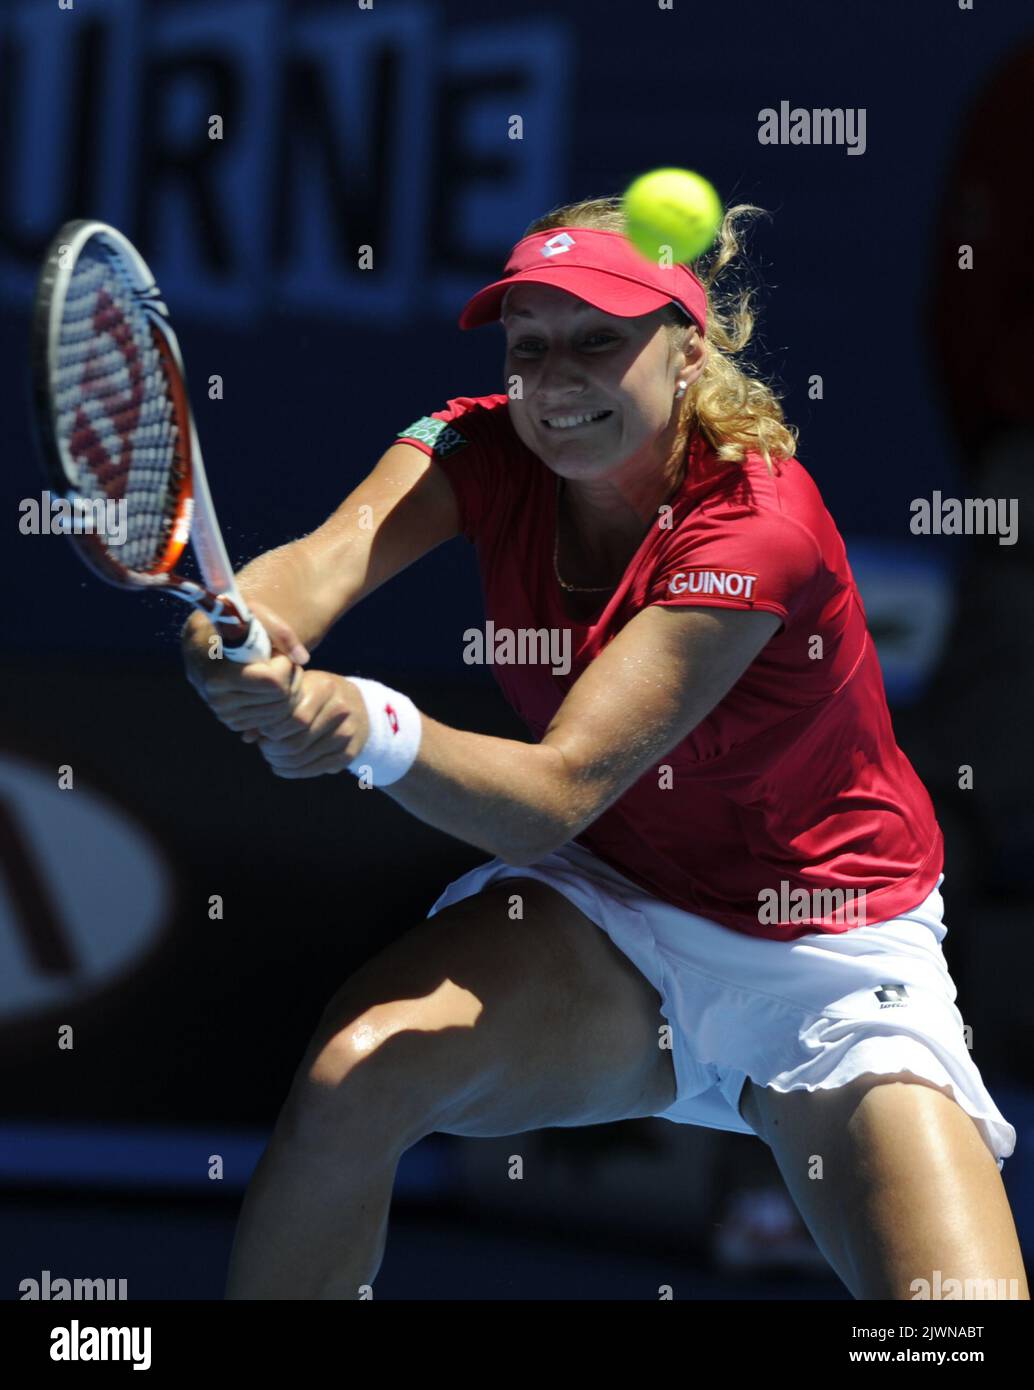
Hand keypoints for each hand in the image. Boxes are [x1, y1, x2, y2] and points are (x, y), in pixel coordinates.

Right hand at [181, 599, 309, 737]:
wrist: (204, 644)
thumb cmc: (233, 625)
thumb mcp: (255, 615)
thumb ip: (282, 633)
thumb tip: (303, 658)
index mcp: (219, 673)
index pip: (274, 682)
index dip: (284, 665)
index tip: (277, 651)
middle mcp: (217, 699)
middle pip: (280, 701)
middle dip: (289, 679)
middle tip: (282, 661)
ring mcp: (224, 714)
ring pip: (278, 714)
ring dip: (286, 691)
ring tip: (275, 670)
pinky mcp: (232, 722)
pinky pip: (270, 721)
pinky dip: (276, 704)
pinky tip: (267, 686)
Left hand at [253, 671, 370, 778]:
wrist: (354, 703)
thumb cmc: (314, 695)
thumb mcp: (295, 690)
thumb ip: (271, 709)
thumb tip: (248, 736)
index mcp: (325, 687)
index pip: (293, 718)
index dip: (272, 729)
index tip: (262, 729)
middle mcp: (340, 709)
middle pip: (297, 742)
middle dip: (273, 749)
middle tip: (264, 747)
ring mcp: (348, 732)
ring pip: (304, 758)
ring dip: (281, 762)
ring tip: (271, 756)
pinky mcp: (350, 753)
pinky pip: (316, 769)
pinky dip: (294, 772)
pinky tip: (282, 767)